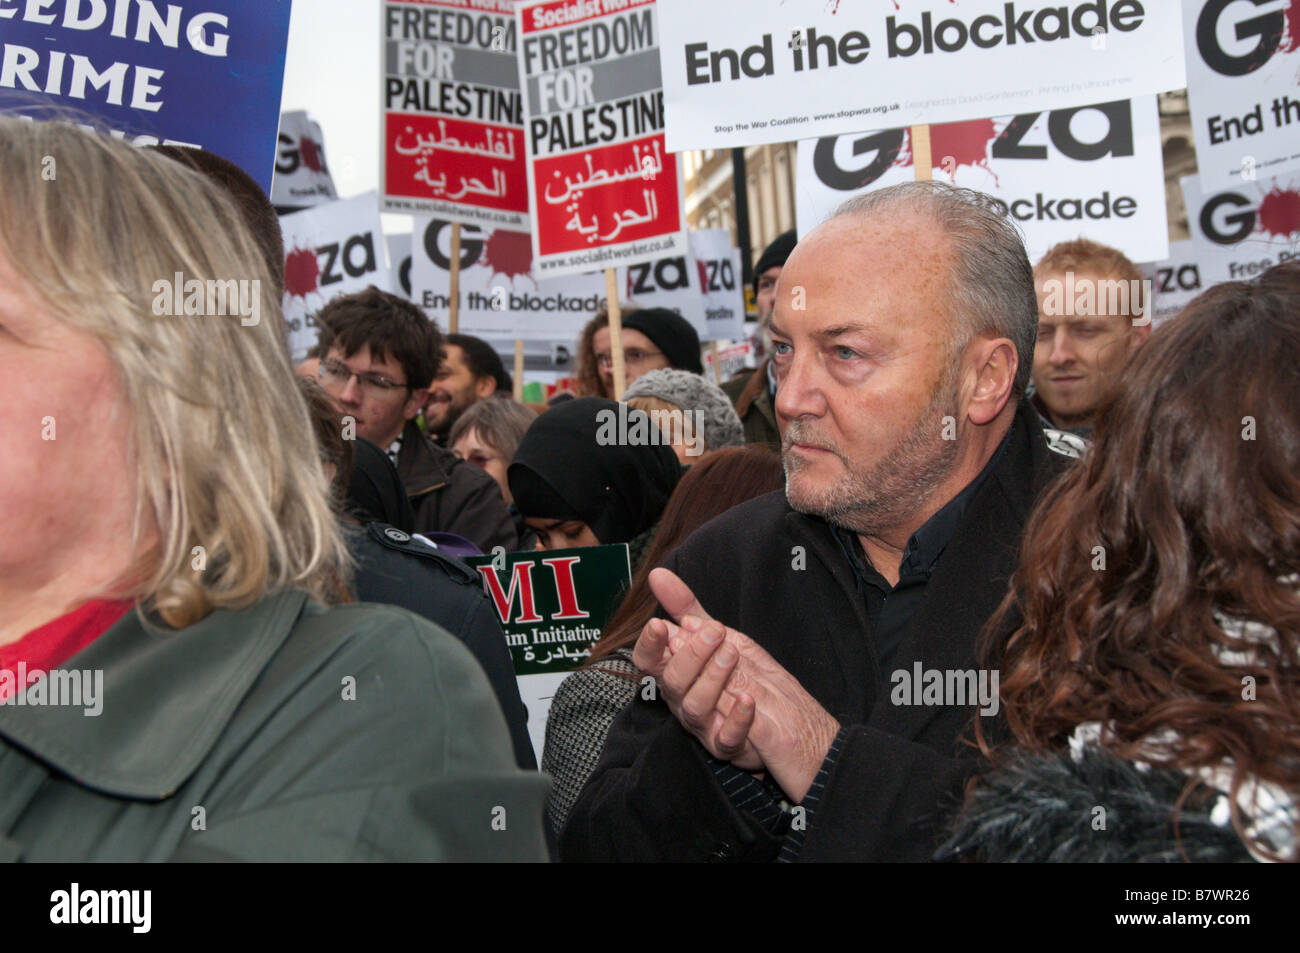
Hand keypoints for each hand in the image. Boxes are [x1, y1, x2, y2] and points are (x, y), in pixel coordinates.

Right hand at [642, 569, 841, 801]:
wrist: (776, 712)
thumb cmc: (737, 671)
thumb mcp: (715, 634)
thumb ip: (685, 607)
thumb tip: (657, 574)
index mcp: (674, 671)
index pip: (649, 660)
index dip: (650, 645)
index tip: (659, 624)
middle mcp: (681, 699)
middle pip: (671, 682)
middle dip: (691, 654)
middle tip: (715, 631)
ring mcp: (702, 724)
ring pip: (694, 707)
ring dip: (712, 678)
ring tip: (732, 655)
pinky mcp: (725, 745)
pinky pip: (726, 738)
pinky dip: (736, 719)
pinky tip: (748, 701)